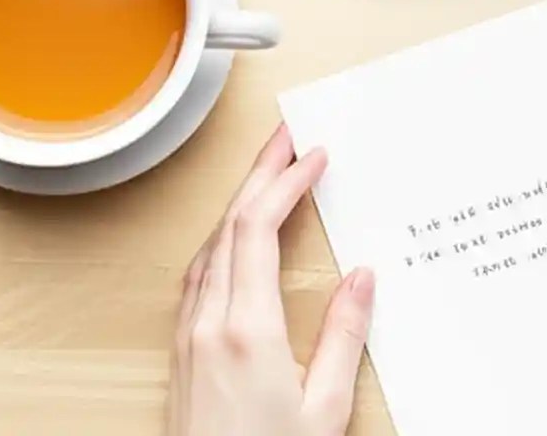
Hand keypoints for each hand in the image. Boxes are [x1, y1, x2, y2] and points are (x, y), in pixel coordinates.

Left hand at [167, 125, 374, 435]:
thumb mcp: (324, 408)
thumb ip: (344, 336)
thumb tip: (362, 277)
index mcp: (245, 330)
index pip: (258, 230)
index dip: (285, 183)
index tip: (312, 155)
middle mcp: (207, 324)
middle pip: (229, 226)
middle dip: (260, 175)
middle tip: (287, 139)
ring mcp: (188, 336)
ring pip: (209, 247)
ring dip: (239, 204)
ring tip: (269, 177)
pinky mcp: (183, 352)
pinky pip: (198, 275)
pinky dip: (223, 240)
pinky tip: (238, 239)